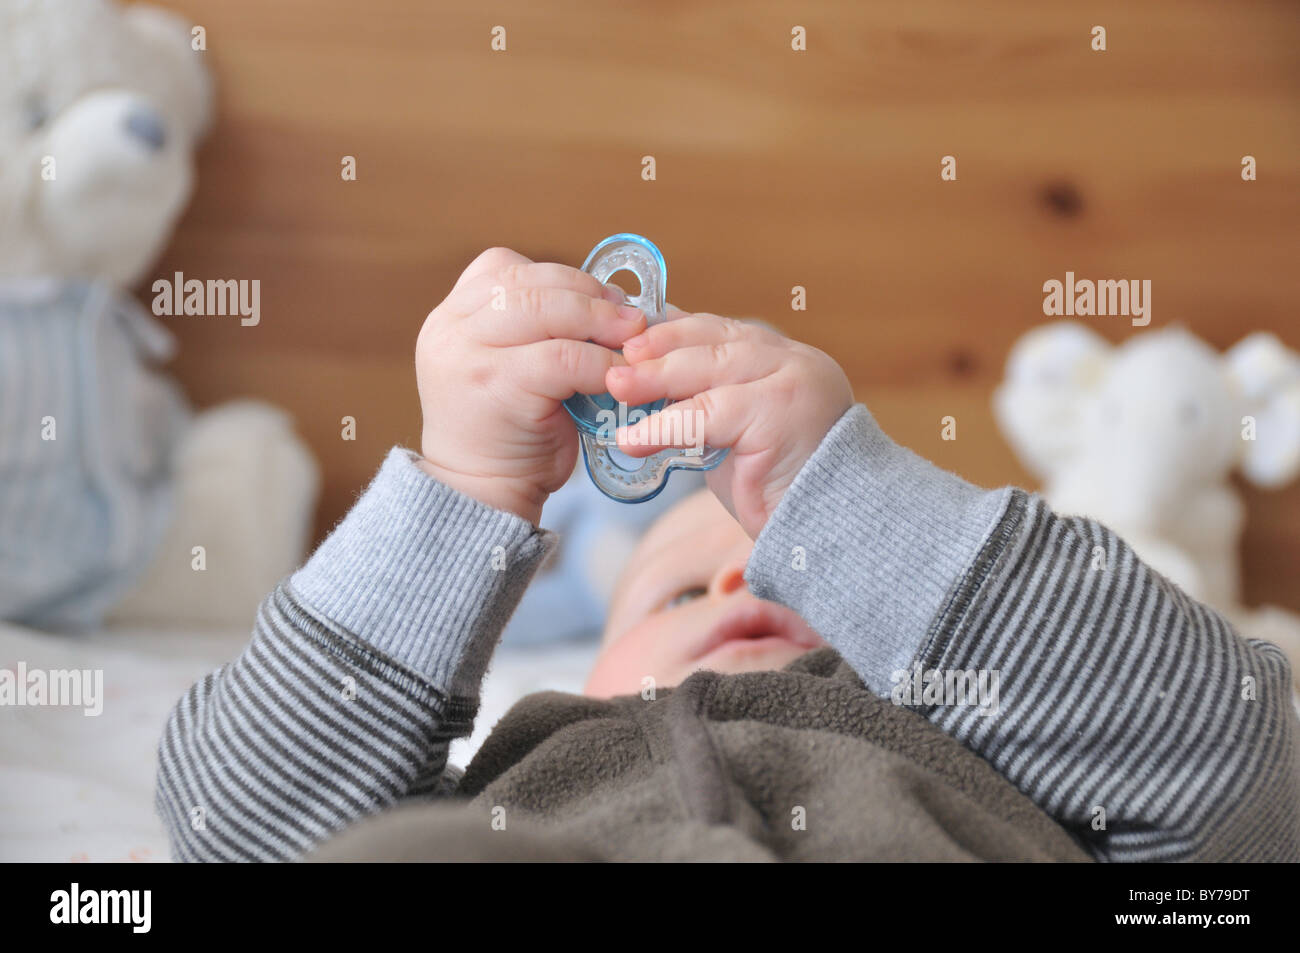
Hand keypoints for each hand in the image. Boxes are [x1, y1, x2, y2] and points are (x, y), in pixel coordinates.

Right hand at [415, 247, 645, 524]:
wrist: (482, 495)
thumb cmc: (510, 431)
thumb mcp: (511, 366)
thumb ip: (537, 329)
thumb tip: (612, 300)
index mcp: (451, 317)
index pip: (504, 268)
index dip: (560, 276)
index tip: (600, 298)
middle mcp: (450, 328)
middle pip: (528, 283)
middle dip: (587, 295)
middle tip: (630, 317)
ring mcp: (466, 354)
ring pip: (546, 310)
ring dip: (599, 321)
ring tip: (632, 339)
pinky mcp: (495, 384)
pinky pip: (561, 357)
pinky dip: (599, 361)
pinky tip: (618, 375)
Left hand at [605, 311, 852, 538]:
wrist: (830, 529)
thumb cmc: (778, 487)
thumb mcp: (732, 433)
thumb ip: (700, 402)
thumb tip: (637, 381)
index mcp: (780, 357)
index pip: (715, 328)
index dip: (667, 331)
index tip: (623, 336)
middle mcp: (791, 360)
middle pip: (711, 340)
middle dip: (656, 348)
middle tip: (610, 358)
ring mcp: (790, 381)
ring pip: (710, 367)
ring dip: (656, 378)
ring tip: (616, 388)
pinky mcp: (780, 413)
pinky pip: (709, 414)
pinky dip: (665, 426)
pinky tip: (632, 439)